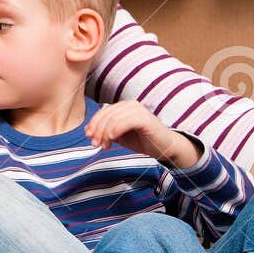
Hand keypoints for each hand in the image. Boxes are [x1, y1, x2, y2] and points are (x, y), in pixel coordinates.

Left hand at [85, 100, 200, 168]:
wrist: (164, 147)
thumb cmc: (143, 140)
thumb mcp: (120, 136)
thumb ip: (106, 131)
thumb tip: (89, 131)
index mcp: (124, 106)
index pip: (103, 112)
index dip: (93, 124)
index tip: (89, 137)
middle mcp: (131, 105)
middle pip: (106, 115)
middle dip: (97, 130)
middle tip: (95, 144)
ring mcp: (138, 110)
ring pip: (113, 119)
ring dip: (105, 133)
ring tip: (105, 145)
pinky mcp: (145, 118)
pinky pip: (125, 122)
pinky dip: (115, 130)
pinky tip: (112, 139)